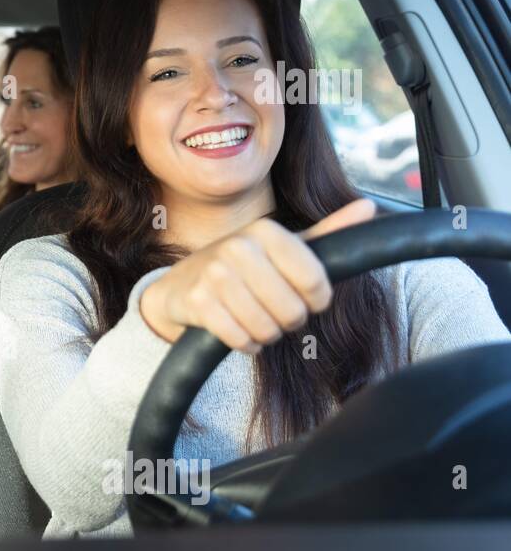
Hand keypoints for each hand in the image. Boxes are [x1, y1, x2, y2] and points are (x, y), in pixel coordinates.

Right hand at [139, 199, 375, 352]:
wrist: (182, 284)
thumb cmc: (243, 267)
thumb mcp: (284, 247)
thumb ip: (327, 232)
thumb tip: (368, 206)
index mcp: (266, 231)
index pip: (315, 282)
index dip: (318, 301)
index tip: (309, 300)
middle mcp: (238, 247)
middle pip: (292, 311)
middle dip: (289, 320)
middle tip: (276, 311)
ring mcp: (214, 274)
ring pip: (266, 328)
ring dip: (267, 334)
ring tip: (257, 320)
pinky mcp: (198, 302)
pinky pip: (239, 339)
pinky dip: (245, 344)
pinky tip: (239, 331)